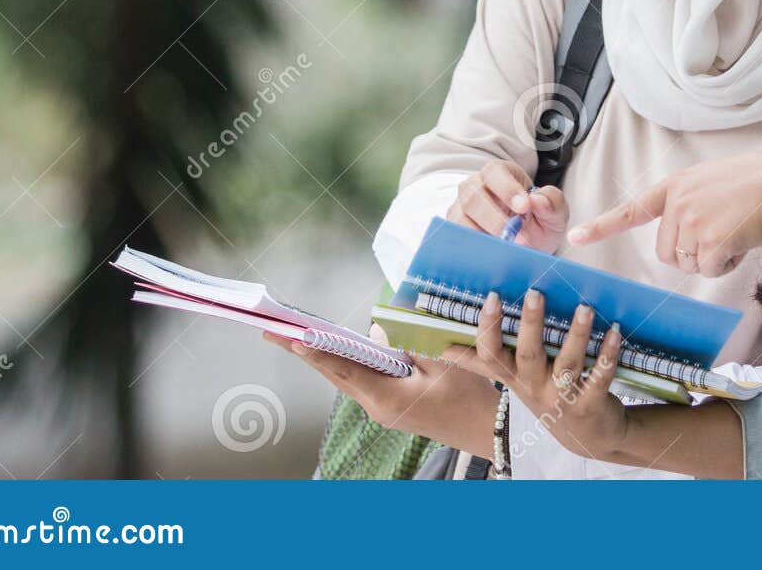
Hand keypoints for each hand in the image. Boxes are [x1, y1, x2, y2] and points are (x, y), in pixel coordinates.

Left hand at [263, 324, 498, 450]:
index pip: (345, 369)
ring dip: (321, 356)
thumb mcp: (442, 364)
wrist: (488, 430)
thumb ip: (406, 346)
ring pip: (345, 377)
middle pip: (335, 374)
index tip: (293, 337)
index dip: (318, 351)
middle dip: (304, 351)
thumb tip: (374, 332)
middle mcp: (377, 406)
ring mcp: (382, 408)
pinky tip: (334, 348)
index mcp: (387, 398)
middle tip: (273, 331)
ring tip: (293, 335)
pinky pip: (361, 380)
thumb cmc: (469, 397)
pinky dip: (344, 363)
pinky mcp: (390, 406)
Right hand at [443, 290, 632, 462]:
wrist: (588, 437)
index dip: (489, 328)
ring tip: (584, 307)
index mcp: (514, 378)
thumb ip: (482, 361)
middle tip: (534, 292)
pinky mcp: (591, 405)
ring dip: (576, 335)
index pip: (492, 355)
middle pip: (529, 356)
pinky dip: (607, 354)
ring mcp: (562, 399)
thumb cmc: (546, 395)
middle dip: (531, 324)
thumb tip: (442, 345)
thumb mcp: (513, 381)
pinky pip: (600, 377)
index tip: (491, 297)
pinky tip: (614, 331)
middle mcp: (535, 388)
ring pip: (567, 365)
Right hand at [451, 160, 568, 252]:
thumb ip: (552, 202)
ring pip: (460, 218)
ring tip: (507, 250)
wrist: (530, 242)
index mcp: (499, 173)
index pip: (495, 173)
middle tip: (518, 237)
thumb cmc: (539, 219)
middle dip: (495, 218)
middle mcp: (475, 187)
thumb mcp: (555, 210)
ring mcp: (462, 208)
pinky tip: (491, 256)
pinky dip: (473, 248)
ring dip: (483, 236)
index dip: (507, 189)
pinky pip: (457, 239)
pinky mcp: (456, 230)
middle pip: (473, 196)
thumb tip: (536, 200)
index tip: (524, 207)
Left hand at [566, 150, 761, 276]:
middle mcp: (677, 203)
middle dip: (691, 254)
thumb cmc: (754, 186)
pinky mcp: (708, 240)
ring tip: (733, 231)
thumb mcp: (710, 182)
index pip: (632, 210)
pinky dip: (726, 265)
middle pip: (667, 252)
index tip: (575, 237)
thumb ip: (688, 204)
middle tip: (720, 233)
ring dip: (711, 259)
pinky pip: (708, 270)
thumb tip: (684, 245)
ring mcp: (691, 220)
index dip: (602, 226)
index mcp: (675, 186)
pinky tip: (741, 241)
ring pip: (687, 264)